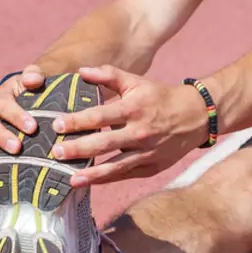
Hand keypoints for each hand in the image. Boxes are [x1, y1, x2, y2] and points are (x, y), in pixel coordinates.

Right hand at [0, 65, 46, 165]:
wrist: (34, 96)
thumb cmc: (37, 89)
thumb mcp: (38, 78)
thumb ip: (35, 74)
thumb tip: (32, 79)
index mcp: (2, 93)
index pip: (4, 103)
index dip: (16, 115)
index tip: (32, 128)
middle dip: (1, 135)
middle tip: (18, 147)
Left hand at [51, 65, 209, 187]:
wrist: (196, 116)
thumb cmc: (160, 97)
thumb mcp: (137, 81)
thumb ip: (108, 75)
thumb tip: (81, 71)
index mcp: (134, 109)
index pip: (100, 116)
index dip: (77, 121)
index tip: (57, 125)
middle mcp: (140, 132)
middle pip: (104, 143)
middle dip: (78, 149)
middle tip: (55, 152)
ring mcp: (147, 152)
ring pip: (115, 166)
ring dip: (91, 172)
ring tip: (69, 178)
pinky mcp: (151, 167)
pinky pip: (125, 175)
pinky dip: (106, 179)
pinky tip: (88, 181)